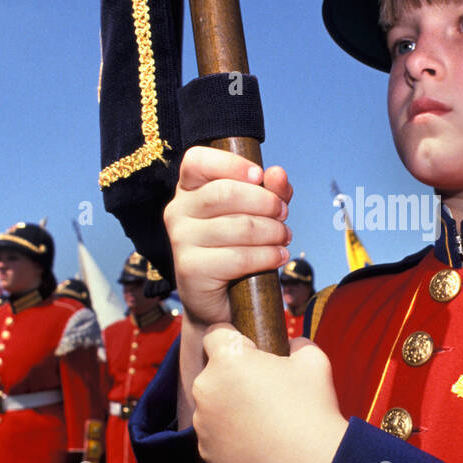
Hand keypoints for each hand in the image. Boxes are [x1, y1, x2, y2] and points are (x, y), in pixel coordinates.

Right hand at [164, 146, 292, 328]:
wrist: (221, 302)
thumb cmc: (239, 248)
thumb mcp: (259, 213)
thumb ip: (270, 191)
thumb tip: (277, 173)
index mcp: (189, 190)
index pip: (197, 160)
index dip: (231, 163)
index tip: (259, 175)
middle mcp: (178, 211)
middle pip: (225, 193)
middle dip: (265, 202)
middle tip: (284, 214)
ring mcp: (180, 240)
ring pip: (238, 226)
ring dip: (272, 231)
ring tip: (284, 238)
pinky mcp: (190, 269)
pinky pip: (238, 257)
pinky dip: (267, 256)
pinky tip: (279, 256)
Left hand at [193, 325, 346, 462]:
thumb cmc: (311, 408)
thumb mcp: (313, 360)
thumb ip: (296, 343)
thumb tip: (290, 346)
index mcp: (229, 359)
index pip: (216, 333)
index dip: (235, 338)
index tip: (252, 351)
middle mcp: (206, 387)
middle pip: (214, 372)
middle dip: (234, 377)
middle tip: (265, 391)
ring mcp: (203, 422)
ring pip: (213, 405)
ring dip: (230, 407)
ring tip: (264, 421)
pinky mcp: (205, 451)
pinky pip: (215, 435)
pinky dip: (230, 436)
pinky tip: (258, 442)